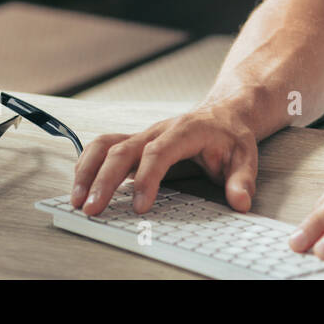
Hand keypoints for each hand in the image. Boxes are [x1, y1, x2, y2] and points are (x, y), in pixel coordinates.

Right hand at [71, 102, 259, 215]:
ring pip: (105, 145)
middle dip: (104, 179)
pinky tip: (81, 185)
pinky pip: (103, 148)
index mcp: (184, 131)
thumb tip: (240, 201)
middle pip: (122, 149)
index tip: (140, 206)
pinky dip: (87, 165)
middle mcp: (157, 131)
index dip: (146, 178)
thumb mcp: (245, 156)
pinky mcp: (134, 144)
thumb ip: (242, 180)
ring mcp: (143, 136)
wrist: (224, 114)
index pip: (158, 152)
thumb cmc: (230, 135)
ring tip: (77, 199)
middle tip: (94, 209)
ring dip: (87, 170)